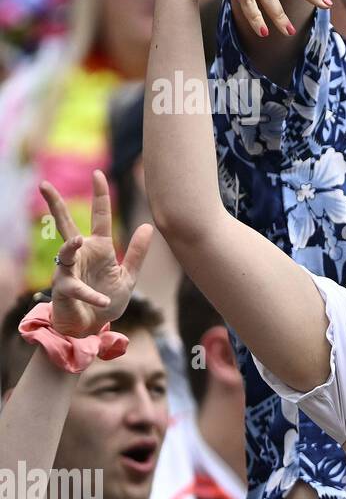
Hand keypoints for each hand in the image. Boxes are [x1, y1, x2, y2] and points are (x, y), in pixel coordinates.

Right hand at [40, 171, 151, 337]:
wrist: (92, 326)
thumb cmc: (107, 299)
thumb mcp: (128, 276)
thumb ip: (136, 253)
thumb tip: (147, 226)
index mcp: (99, 248)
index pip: (99, 216)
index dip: (100, 195)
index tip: (98, 173)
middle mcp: (80, 255)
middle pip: (66, 225)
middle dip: (55, 205)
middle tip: (44, 185)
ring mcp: (69, 271)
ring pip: (65, 253)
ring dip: (70, 247)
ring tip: (78, 240)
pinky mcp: (65, 290)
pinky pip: (77, 289)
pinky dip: (92, 295)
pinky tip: (104, 299)